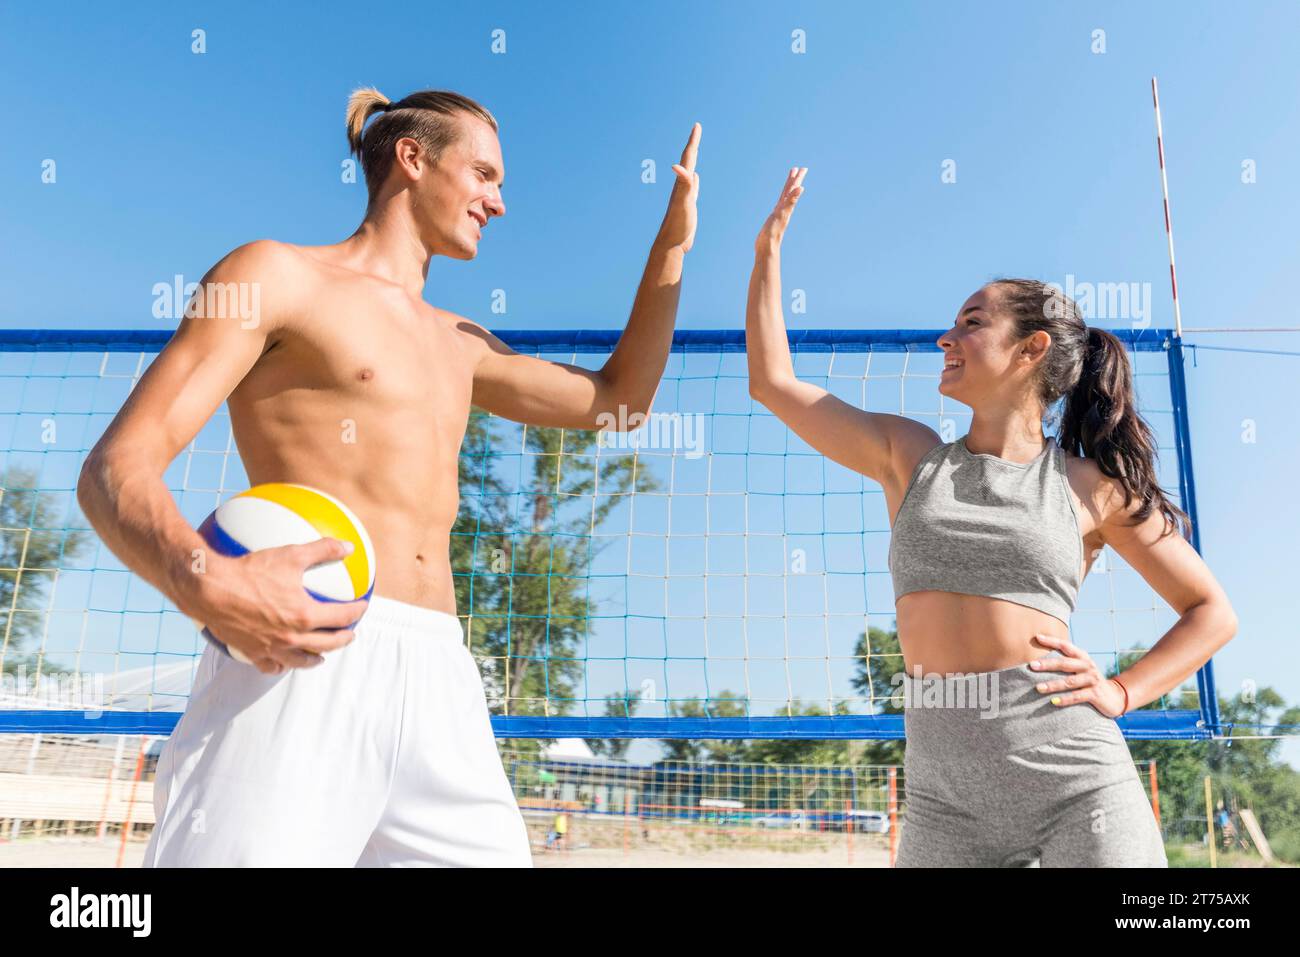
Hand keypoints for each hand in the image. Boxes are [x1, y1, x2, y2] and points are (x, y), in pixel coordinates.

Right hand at [195, 538, 367, 674]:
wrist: (210, 589)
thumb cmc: (250, 571)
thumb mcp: (291, 554)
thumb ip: (323, 550)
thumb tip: (348, 547)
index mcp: (305, 616)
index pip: (341, 618)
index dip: (356, 612)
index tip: (362, 606)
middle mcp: (292, 637)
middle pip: (327, 644)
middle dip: (343, 639)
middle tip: (350, 634)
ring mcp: (272, 648)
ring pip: (301, 661)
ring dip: (315, 658)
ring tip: (320, 655)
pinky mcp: (252, 652)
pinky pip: (270, 666)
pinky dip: (280, 666)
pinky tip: (282, 662)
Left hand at [657, 122, 700, 252]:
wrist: (672, 243)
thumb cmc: (678, 224)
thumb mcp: (683, 202)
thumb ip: (683, 184)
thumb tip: (677, 166)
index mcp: (682, 183)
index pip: (689, 157)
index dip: (693, 141)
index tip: (697, 125)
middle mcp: (682, 186)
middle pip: (689, 160)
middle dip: (693, 144)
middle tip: (696, 130)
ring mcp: (685, 195)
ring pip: (690, 172)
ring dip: (693, 159)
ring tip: (695, 149)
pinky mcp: (688, 205)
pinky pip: (693, 186)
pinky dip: (695, 178)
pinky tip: (696, 177)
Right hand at [755, 167, 806, 255]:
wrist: (767, 246)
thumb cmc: (774, 231)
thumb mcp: (782, 213)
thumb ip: (791, 200)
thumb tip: (801, 188)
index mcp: (787, 206)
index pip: (792, 189)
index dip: (796, 178)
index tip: (801, 168)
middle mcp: (784, 208)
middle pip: (791, 190)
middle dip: (795, 179)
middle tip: (800, 169)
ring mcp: (779, 212)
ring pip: (785, 197)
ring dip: (789, 188)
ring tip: (791, 179)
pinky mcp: (774, 217)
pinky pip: (779, 205)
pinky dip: (782, 200)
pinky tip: (782, 200)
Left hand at [1028, 633, 1128, 718]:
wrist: (1115, 697)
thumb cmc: (1089, 681)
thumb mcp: (1080, 668)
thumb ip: (1065, 662)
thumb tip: (1039, 658)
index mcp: (1082, 657)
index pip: (1066, 646)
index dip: (1052, 641)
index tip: (1037, 637)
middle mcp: (1087, 666)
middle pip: (1065, 663)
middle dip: (1047, 664)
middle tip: (1032, 665)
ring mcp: (1092, 680)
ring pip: (1069, 682)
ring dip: (1053, 685)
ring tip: (1038, 688)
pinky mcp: (1095, 694)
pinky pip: (1077, 696)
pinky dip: (1065, 699)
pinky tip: (1053, 702)